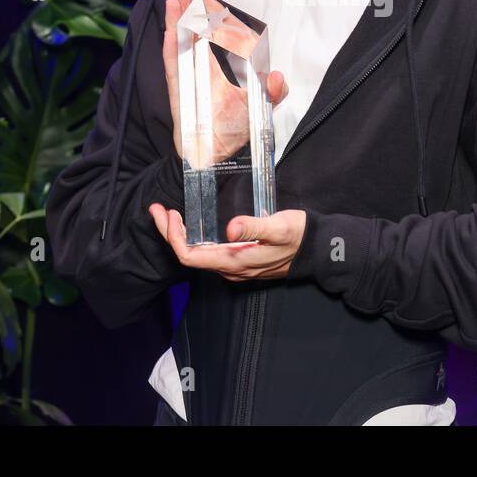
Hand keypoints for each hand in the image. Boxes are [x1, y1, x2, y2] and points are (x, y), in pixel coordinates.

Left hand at [148, 205, 305, 281]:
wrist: (317, 250)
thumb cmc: (299, 237)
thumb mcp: (280, 228)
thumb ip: (255, 228)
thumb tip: (231, 228)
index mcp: (234, 262)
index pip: (190, 256)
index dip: (172, 237)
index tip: (167, 213)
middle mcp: (230, 268)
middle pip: (188, 256)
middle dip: (169, 232)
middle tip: (159, 208)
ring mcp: (233, 266)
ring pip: (196, 255)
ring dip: (180, 235)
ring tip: (170, 214)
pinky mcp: (238, 260)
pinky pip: (207, 253)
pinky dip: (193, 237)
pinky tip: (192, 224)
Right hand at [161, 0, 287, 167]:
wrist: (213, 156)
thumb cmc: (235, 130)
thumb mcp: (259, 108)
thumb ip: (272, 92)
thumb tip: (278, 76)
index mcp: (222, 66)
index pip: (217, 33)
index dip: (213, 13)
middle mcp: (204, 68)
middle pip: (196, 32)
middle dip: (191, 8)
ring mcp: (189, 78)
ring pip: (182, 44)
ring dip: (178, 22)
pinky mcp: (180, 93)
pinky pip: (175, 70)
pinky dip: (172, 52)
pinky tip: (170, 34)